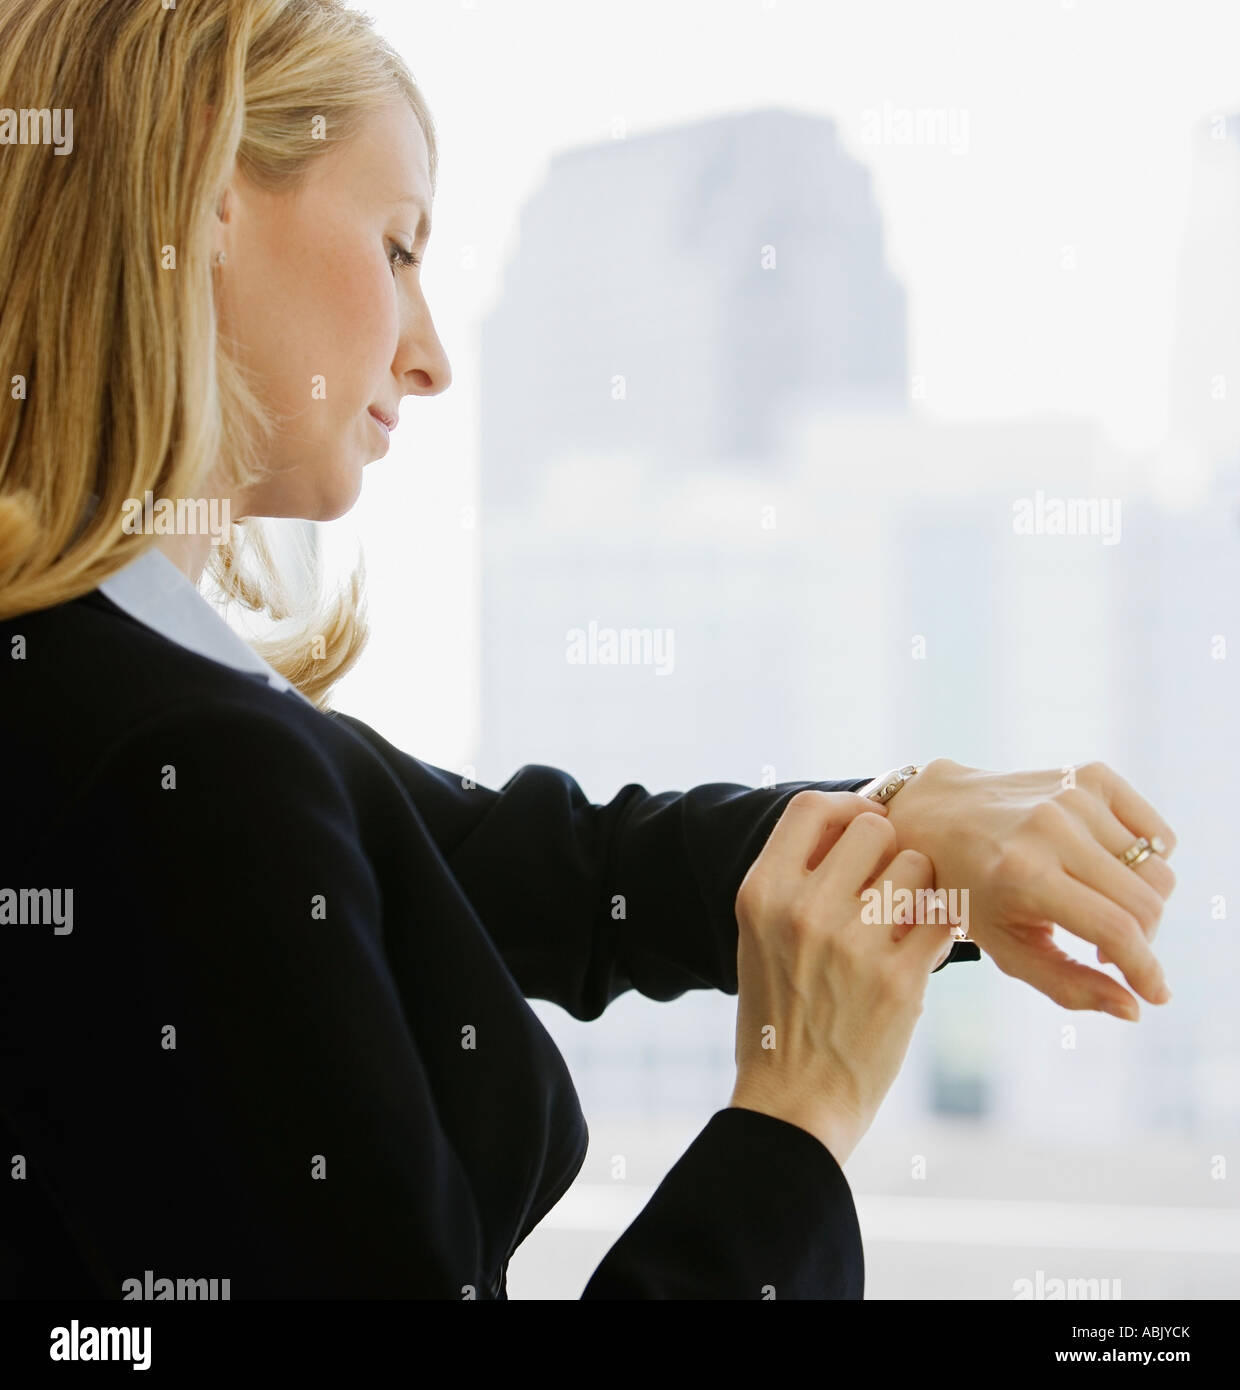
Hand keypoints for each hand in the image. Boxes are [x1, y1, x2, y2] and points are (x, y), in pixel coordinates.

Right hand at [730, 790, 953, 1164]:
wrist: (792, 1104)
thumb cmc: (779, 1017)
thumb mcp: (760, 937)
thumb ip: (796, 881)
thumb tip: (860, 824)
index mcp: (761, 893)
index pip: (812, 807)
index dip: (848, 808)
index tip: (863, 830)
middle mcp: (801, 908)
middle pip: (873, 827)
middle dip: (889, 852)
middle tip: (887, 888)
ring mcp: (850, 942)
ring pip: (916, 866)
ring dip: (919, 890)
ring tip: (903, 924)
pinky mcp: (898, 978)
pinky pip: (943, 918)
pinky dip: (942, 929)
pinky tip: (923, 950)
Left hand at [881, 759, 1176, 1019]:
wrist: (938, 815)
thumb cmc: (969, 891)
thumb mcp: (1005, 947)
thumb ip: (1068, 985)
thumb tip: (1135, 1008)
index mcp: (1024, 874)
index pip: (1116, 929)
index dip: (1146, 970)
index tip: (1156, 993)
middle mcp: (1051, 829)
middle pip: (1145, 903)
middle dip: (1142, 940)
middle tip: (1108, 949)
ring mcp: (1073, 796)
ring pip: (1158, 870)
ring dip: (1141, 902)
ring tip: (1101, 909)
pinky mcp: (1091, 776)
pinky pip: (1157, 833)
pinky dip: (1147, 860)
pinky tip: (1109, 870)